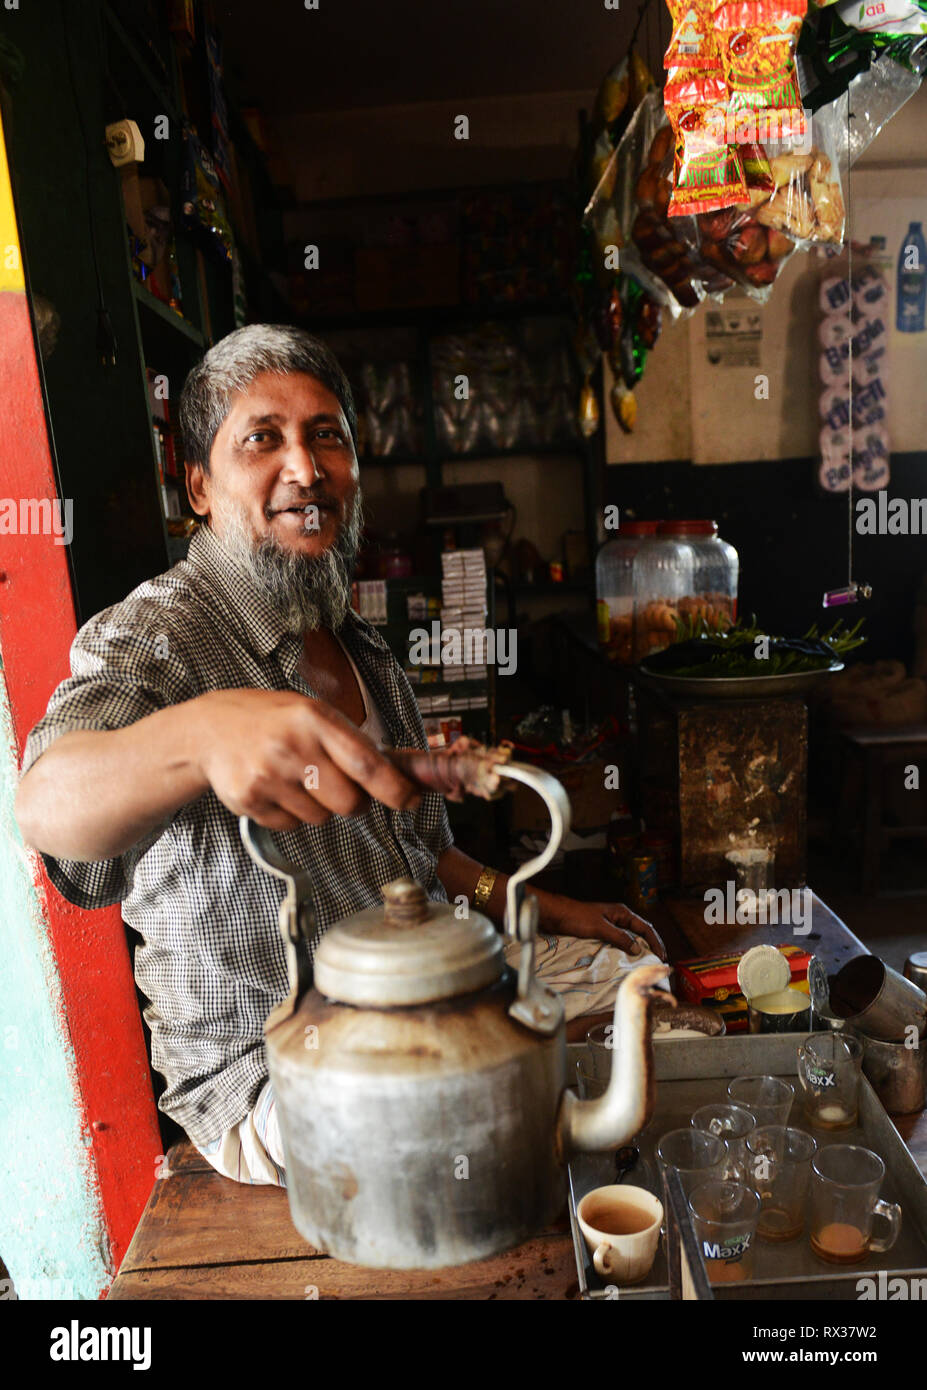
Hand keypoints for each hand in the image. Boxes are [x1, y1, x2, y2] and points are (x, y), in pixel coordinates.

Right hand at [194, 689, 419, 829]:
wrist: (208, 730)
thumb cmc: (271, 720)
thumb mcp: (311, 713)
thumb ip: (349, 742)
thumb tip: (400, 775)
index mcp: (314, 720)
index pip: (365, 763)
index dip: (394, 788)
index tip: (411, 800)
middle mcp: (292, 747)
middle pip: (349, 802)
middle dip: (355, 803)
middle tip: (341, 787)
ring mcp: (268, 776)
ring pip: (321, 818)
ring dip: (319, 807)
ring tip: (297, 779)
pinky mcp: (250, 801)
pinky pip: (292, 826)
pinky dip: (291, 814)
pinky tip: (276, 789)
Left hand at [550, 897, 666, 961]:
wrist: (556, 915)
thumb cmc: (577, 917)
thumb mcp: (600, 928)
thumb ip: (619, 937)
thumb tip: (637, 949)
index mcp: (622, 913)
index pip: (646, 928)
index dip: (656, 942)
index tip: (662, 957)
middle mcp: (619, 918)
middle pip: (641, 932)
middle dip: (650, 946)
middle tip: (657, 962)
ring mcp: (610, 924)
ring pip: (630, 938)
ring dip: (638, 949)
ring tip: (645, 963)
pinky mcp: (602, 931)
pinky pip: (619, 941)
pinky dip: (626, 950)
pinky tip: (627, 959)